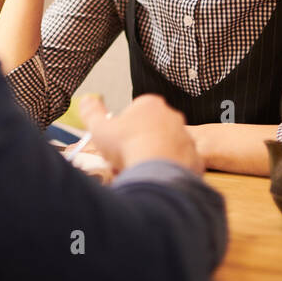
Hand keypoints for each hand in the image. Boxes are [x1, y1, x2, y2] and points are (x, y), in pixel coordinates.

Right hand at [77, 94, 204, 176]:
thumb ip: (92, 112)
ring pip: (166, 147)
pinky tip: (156, 180)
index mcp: (150, 105)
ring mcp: (186, 138)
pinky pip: (180, 165)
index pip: (135, 111)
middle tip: (127, 159)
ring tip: (140, 172)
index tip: (117, 142)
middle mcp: (172, 117)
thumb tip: (87, 100)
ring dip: (154, 158)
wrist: (156, 172)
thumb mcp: (99, 127)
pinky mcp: (194, 159)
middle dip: (139, 143)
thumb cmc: (129, 147)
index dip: (123, 129)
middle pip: (152, 129)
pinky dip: (169, 172)